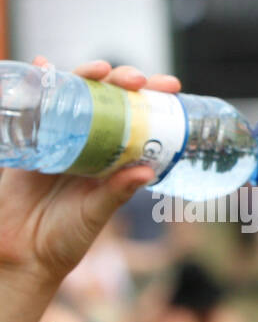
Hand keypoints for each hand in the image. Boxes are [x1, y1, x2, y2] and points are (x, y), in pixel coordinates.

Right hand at [0, 58, 181, 284]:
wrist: (22, 255)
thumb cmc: (66, 239)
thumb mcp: (96, 214)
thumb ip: (117, 193)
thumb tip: (147, 171)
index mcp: (111, 160)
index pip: (137, 122)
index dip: (151, 101)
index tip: (171, 88)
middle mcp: (87, 144)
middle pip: (106, 101)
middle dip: (123, 83)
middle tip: (138, 79)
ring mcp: (56, 139)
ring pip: (72, 98)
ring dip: (85, 76)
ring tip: (100, 69)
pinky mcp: (27, 142)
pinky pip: (33, 107)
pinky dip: (37, 83)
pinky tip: (42, 66)